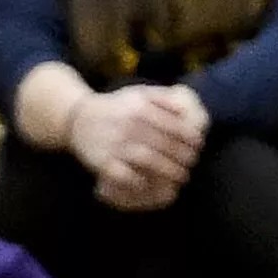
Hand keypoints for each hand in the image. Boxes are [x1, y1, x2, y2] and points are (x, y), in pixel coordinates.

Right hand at [68, 86, 204, 208]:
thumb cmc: (116, 107)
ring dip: (169, 171)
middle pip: (164, 144)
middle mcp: (128, 125)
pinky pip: (126, 176)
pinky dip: (141, 181)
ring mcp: (114, 144)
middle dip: (183, 156)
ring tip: (182, 176)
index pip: (173, 125)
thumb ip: (164, 99)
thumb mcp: (139, 94)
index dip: (190, 138)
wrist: (78, 119)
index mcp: (140, 107)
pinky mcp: (103, 162)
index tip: (199, 145)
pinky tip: (153, 183)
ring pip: (149, 160)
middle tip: (192, 163)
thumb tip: (188, 110)